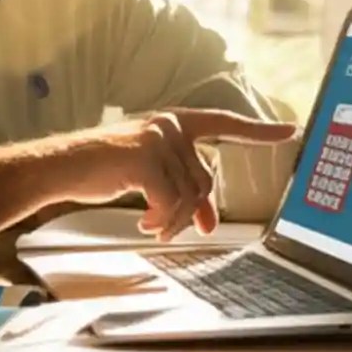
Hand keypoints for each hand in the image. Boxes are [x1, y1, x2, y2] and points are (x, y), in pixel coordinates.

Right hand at [91, 109, 297, 241]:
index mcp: (172, 121)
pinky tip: (142, 222)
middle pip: (204, 179)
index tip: (289, 131)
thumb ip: (179, 185)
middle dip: (195, 211)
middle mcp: (169, 124)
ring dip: (173, 220)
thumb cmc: (100, 168)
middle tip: (183, 230)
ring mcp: (158, 139)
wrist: (62, 167)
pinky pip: (170, 201)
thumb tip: (210, 220)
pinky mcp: (145, 158)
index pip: (223, 123)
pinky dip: (159, 219)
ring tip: (153, 227)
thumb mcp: (148, 173)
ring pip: (189, 194)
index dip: (258, 130)